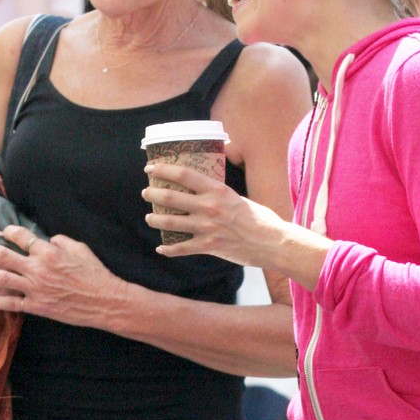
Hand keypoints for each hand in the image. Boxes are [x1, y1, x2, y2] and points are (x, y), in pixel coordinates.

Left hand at [0, 224, 129, 329]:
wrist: (104, 301)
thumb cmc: (95, 273)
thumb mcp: (80, 248)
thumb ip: (60, 241)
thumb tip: (48, 239)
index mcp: (48, 252)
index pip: (22, 237)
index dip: (10, 232)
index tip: (2, 231)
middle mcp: (38, 269)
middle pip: (4, 256)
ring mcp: (36, 289)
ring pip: (2, 279)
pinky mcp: (38, 306)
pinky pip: (12, 303)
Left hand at [142, 161, 281, 265]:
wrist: (272, 242)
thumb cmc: (258, 218)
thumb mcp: (237, 196)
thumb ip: (218, 194)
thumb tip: (203, 189)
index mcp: (217, 190)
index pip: (183, 175)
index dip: (162, 170)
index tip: (150, 169)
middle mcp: (209, 207)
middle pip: (170, 198)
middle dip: (152, 194)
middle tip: (146, 193)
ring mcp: (207, 228)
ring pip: (169, 223)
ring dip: (154, 220)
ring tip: (149, 218)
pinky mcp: (208, 246)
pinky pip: (180, 249)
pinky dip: (168, 250)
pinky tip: (161, 249)